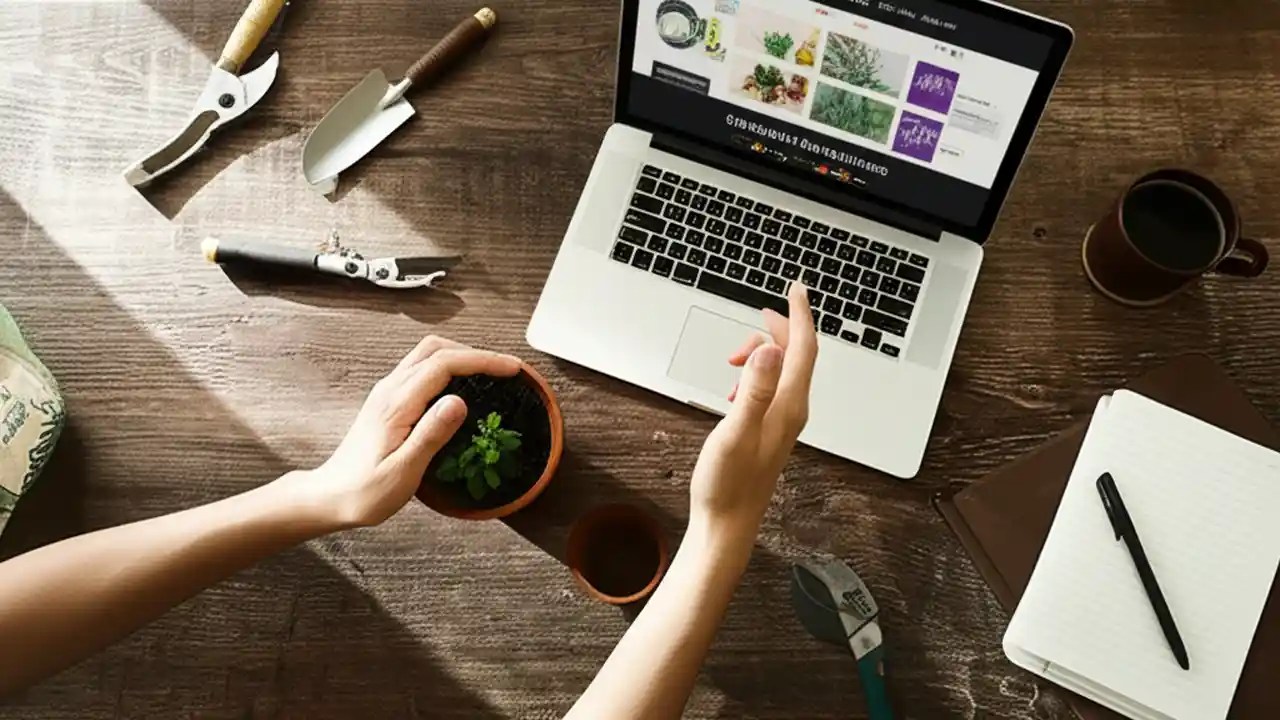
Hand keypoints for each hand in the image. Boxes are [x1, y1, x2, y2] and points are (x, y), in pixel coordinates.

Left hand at [305, 336, 520, 527]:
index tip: (512, 369)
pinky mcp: (388, 400)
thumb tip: (460, 401)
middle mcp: (390, 389)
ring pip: (427, 354)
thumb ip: (431, 434)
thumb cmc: (366, 492)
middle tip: (505, 369)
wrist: (330, 497)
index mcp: (396, 404)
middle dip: (474, 352)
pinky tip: (462, 385)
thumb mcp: (403, 471)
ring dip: (460, 356)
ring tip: (489, 373)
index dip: (481, 360)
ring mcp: (387, 392)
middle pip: (435, 349)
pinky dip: (448, 367)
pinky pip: (421, 369)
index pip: (444, 364)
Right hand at [688, 282, 817, 546]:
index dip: (799, 315)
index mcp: (788, 405)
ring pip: (782, 370)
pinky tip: (733, 389)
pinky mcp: (771, 430)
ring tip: (731, 359)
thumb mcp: (734, 431)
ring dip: (761, 353)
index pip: (804, 348)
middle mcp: (792, 410)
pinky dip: (754, 375)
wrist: (726, 525)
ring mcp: (783, 421)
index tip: (795, 288)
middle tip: (755, 315)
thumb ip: (753, 389)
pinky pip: (771, 389)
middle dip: (777, 329)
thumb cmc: (727, 485)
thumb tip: (769, 348)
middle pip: (797, 355)